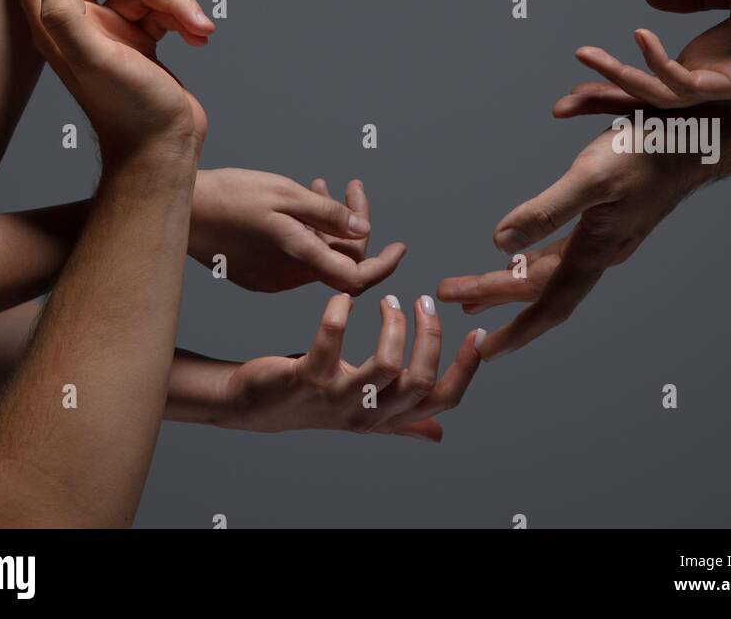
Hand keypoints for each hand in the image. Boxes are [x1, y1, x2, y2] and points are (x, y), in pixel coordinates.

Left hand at [11, 0, 210, 149]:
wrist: (164, 151)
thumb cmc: (128, 113)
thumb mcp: (94, 62)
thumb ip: (67, 17)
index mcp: (58, 27)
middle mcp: (80, 26)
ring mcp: (112, 34)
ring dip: (177, 4)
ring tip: (199, 30)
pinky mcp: (143, 42)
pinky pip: (165, 9)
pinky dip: (187, 18)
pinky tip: (201, 38)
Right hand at [189, 170, 405, 293]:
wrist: (179, 208)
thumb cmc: (229, 196)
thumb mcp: (285, 194)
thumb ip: (326, 215)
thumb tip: (364, 230)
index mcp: (299, 257)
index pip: (357, 277)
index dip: (384, 264)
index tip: (400, 246)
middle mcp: (288, 276)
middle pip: (338, 258)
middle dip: (352, 223)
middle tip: (350, 188)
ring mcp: (272, 277)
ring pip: (318, 254)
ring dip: (329, 224)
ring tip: (323, 186)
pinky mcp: (258, 272)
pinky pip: (297, 256)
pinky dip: (308, 231)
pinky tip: (302, 202)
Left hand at [212, 293, 482, 440]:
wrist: (255, 406)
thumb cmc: (314, 403)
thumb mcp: (362, 413)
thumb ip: (402, 422)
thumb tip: (438, 433)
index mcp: (387, 417)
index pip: (442, 399)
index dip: (466, 369)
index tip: (475, 334)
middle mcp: (367, 414)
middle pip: (420, 381)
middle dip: (429, 336)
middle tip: (424, 302)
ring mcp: (337, 399)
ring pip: (385, 366)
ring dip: (393, 325)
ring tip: (387, 299)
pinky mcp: (306, 380)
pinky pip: (329, 343)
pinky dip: (339, 314)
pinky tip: (343, 297)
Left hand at [438, 123, 717, 357]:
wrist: (701, 138)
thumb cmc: (648, 153)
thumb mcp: (592, 177)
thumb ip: (546, 210)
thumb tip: (499, 242)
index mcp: (597, 250)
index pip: (550, 303)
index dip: (518, 331)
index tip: (484, 350)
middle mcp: (602, 251)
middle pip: (542, 288)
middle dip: (495, 295)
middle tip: (450, 297)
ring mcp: (608, 236)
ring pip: (551, 270)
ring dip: (511, 280)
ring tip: (476, 290)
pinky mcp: (610, 217)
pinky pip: (563, 251)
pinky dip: (535, 257)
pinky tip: (522, 251)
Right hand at [554, 0, 730, 113]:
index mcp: (706, 64)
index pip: (646, 79)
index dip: (609, 81)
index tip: (574, 77)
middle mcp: (711, 82)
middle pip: (643, 99)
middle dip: (601, 102)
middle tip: (561, 105)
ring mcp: (724, 86)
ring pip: (657, 95)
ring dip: (619, 79)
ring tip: (587, 57)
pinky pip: (690, 85)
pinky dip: (660, 64)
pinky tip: (640, 35)